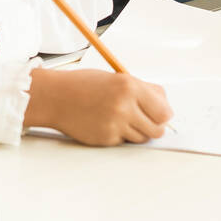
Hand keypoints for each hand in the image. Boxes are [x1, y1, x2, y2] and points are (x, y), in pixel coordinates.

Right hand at [25, 69, 172, 145]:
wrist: (56, 97)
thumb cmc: (85, 85)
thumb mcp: (117, 78)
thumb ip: (142, 91)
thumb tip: (164, 107)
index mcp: (129, 86)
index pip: (164, 111)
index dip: (164, 114)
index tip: (161, 114)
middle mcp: (124, 106)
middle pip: (157, 129)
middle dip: (154, 126)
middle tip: (146, 120)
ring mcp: (115, 125)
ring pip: (141, 138)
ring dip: (137, 131)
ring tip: (121, 118)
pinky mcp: (106, 139)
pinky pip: (123, 142)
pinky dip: (120, 136)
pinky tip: (106, 123)